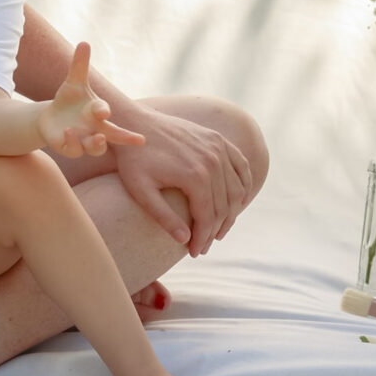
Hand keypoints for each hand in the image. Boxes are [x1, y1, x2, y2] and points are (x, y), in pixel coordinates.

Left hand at [37, 43, 145, 157]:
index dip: (103, 110)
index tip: (103, 110)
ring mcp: (83, 141)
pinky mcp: (68, 148)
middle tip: (139, 140)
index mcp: (97, 113)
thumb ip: (79, 65)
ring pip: (96, 149)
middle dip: (126, 138)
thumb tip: (84, 42)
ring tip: (97, 137)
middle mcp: (95, 129)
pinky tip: (67, 132)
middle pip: (115, 136)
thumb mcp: (73, 82)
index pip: (106, 112)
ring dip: (97, 144)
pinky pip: (73, 150)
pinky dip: (72, 143)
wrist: (51, 117)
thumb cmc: (69, 100)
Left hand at [113, 105, 254, 256]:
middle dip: (215, 230)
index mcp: (195, 174)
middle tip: (204, 246)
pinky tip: (235, 202)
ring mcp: (218, 147)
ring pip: (237, 190)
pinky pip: (241, 167)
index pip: (207, 217)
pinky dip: (242, 186)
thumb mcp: (140, 190)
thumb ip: (163, 216)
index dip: (202, 238)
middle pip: (224, 206)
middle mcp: (212, 160)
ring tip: (217, 230)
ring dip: (231, 213)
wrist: (134, 123)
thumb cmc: (133, 159)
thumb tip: (184, 239)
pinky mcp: (218, 139)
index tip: (194, 253)